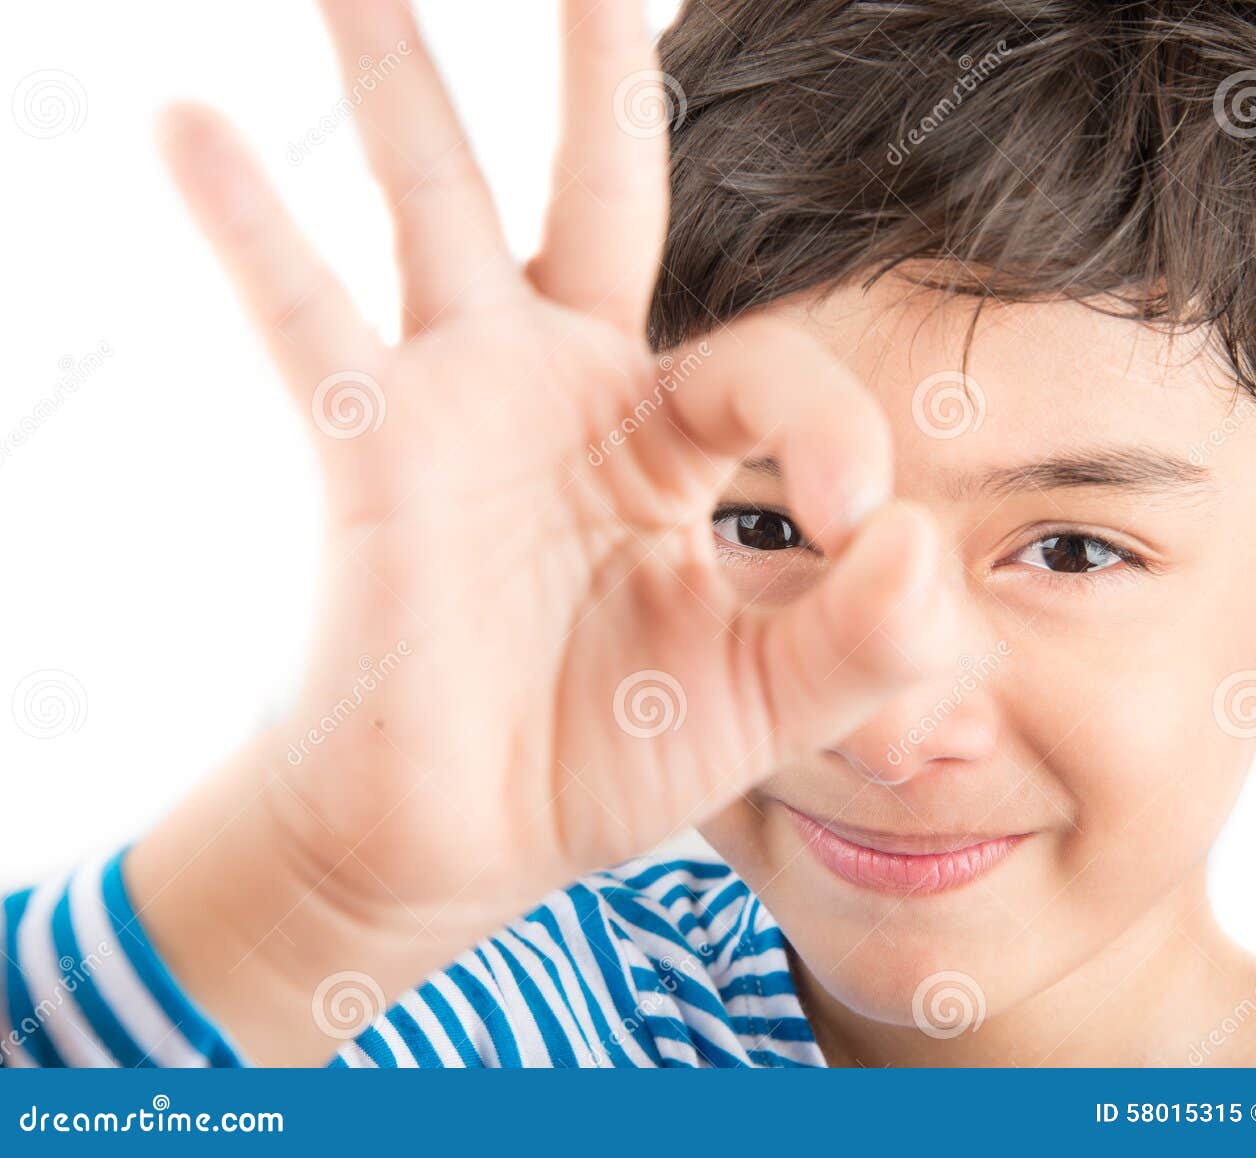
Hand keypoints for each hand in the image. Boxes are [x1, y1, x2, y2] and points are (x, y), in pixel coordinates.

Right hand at [126, 0, 948, 1062]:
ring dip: (400, 90)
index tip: (844, 523)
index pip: (772, 369)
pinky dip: (246, 233)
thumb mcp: (767, 704)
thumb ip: (865, 638)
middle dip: (601, 81)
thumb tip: (922, 541)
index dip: (825, 429)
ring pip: (438, 210)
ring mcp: (466, 405)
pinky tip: (188, 126)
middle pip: (598, 198)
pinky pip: (303, 322)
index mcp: (674, 437)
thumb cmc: (607, 755)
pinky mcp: (376, 451)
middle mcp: (570, 390)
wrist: (464, 838)